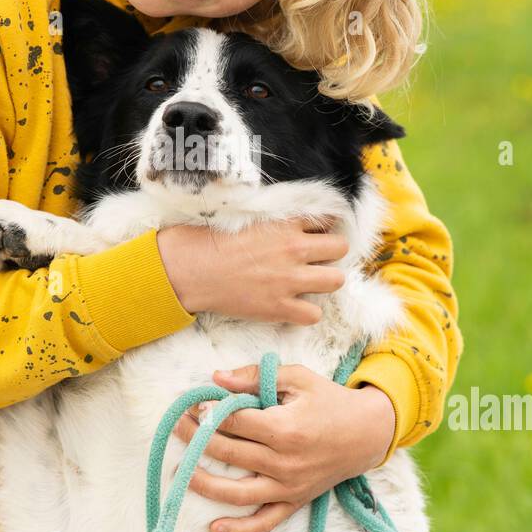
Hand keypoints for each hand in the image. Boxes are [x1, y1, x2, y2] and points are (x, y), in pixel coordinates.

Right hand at [157, 217, 349, 325]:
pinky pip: (314, 314)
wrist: (192, 269)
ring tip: (310, 281)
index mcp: (285, 224)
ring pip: (336, 280)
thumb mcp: (246, 216)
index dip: (323, 227)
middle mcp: (293, 250)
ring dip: (325, 280)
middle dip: (331, 252)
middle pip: (340, 248)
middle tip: (317, 257)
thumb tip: (290, 221)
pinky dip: (307, 312)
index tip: (316, 233)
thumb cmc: (211, 239)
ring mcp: (289, 280)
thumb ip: (274, 218)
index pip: (327, 219)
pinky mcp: (279, 307)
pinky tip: (295, 305)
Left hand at [171, 364, 396, 531]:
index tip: (192, 404)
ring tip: (179, 471)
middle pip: (228, 452)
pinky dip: (239, 529)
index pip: (232, 422)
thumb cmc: (329, 401)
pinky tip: (213, 528)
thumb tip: (216, 378)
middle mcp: (284, 462)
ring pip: (237, 492)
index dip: (207, 411)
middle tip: (177, 425)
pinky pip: (264, 522)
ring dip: (203, 483)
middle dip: (197, 438)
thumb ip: (255, 376)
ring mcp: (289, 486)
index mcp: (284, 428)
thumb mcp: (297, 378)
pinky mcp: (294, 501)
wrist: (367, 433)